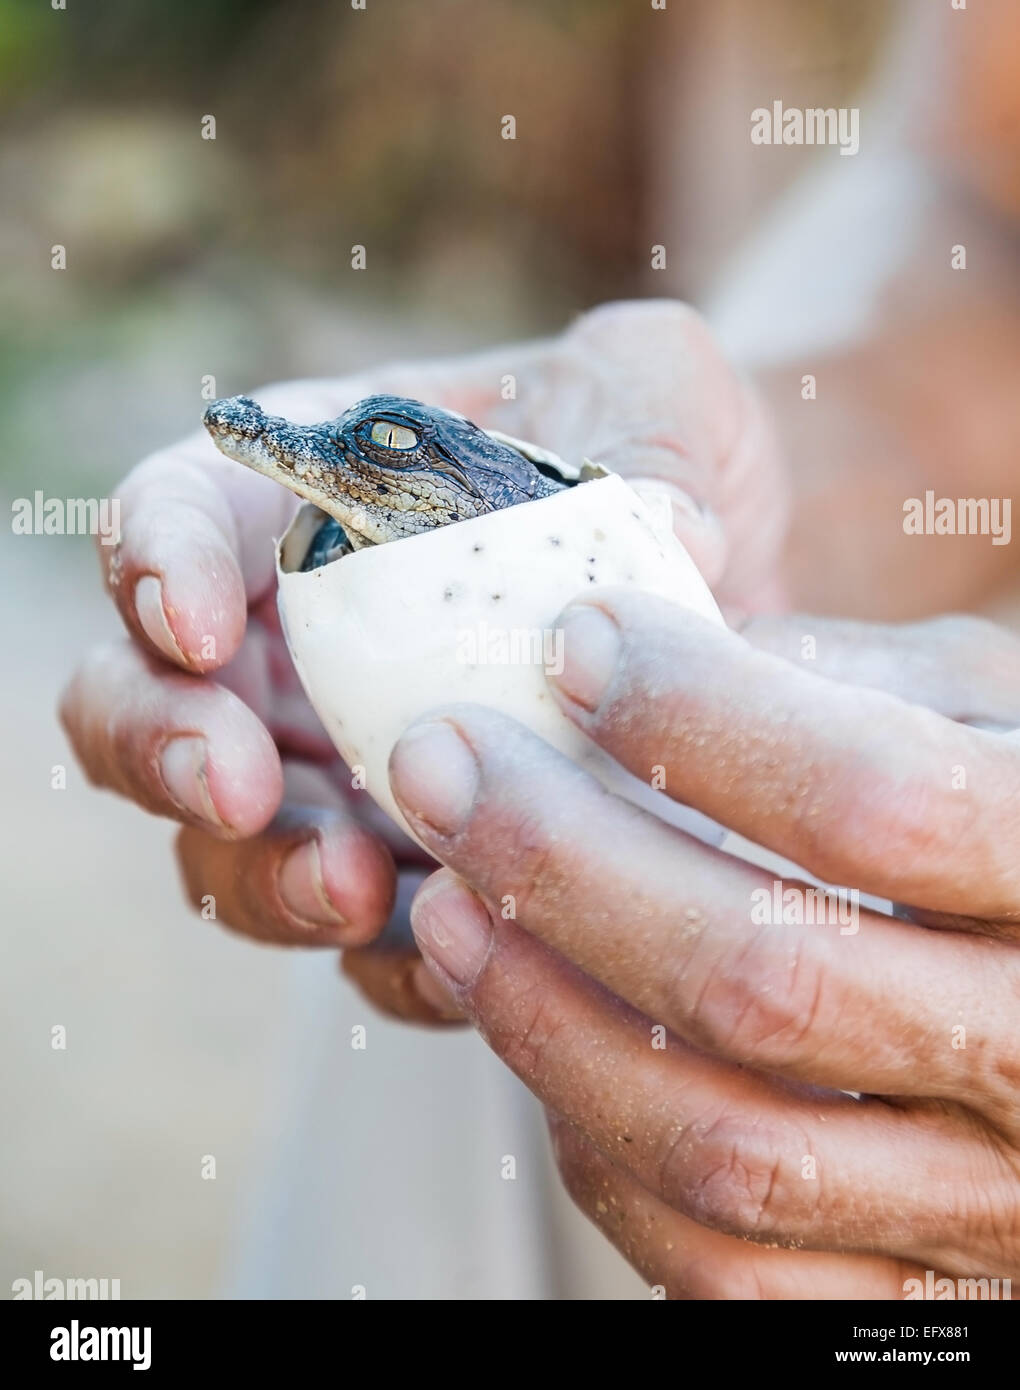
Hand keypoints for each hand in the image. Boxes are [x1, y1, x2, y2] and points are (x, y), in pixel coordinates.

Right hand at [59, 301, 786, 1015]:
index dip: (157, 564)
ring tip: (352, 885)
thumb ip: (644, 430)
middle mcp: (294, 645)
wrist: (721, 586)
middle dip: (160, 747)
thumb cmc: (655, 459)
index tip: (196, 623)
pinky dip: (394, 958)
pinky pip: (370, 942)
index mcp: (307, 499)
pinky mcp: (418, 872)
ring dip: (266, 877)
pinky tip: (457, 954)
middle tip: (235, 786)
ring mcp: (342, 772)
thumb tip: (665, 537)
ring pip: (231, 847)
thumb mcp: (660, 395)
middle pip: (141, 701)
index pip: (177, 513)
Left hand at [389, 605, 1019, 1295]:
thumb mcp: (987, 718)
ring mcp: (983, 1202)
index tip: (578, 642)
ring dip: (546, 1016)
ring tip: (450, 906)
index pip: (873, 799)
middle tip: (443, 769)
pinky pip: (725, 1266)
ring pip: (725, 1147)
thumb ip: (841, 676)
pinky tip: (548, 1041)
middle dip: (563, 862)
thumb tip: (637, 652)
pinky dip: (602, 1152)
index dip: (699, 712)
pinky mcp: (910, 1296)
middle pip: (766, 979)